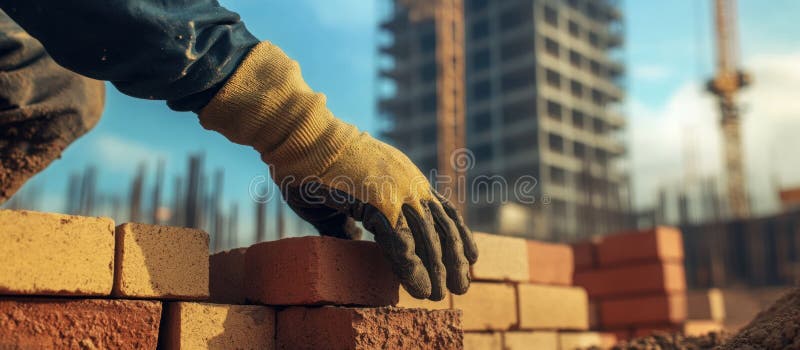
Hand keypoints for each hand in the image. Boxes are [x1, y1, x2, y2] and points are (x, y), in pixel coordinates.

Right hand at [199, 41, 477, 299]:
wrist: (301, 136)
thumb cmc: (313, 165)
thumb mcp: (343, 197)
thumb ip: (352, 219)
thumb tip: (354, 239)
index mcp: (404, 178)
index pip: (441, 211)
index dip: (457, 236)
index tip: (468, 259)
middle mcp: (408, 183)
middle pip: (441, 226)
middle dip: (453, 259)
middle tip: (461, 286)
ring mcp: (395, 190)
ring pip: (427, 236)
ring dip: (437, 268)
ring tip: (444, 294)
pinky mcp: (377, 201)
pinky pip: (400, 240)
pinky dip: (411, 266)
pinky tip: (419, 286)